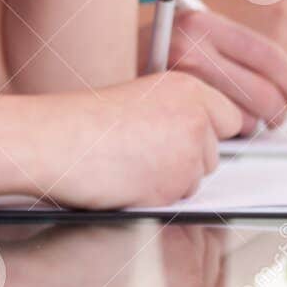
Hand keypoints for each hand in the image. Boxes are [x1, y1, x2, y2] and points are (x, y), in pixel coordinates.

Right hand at [49, 73, 243, 208]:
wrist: (57, 139)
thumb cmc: (84, 121)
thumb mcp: (140, 101)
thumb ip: (175, 114)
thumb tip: (199, 139)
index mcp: (187, 86)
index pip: (229, 117)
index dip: (206, 133)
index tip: (187, 139)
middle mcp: (195, 115)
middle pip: (214, 152)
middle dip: (187, 160)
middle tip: (145, 154)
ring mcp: (189, 151)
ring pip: (197, 178)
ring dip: (172, 180)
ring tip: (132, 165)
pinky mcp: (176, 183)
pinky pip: (178, 200)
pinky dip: (157, 197)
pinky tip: (128, 180)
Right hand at [158, 9, 286, 128]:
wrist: (100, 74)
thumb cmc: (147, 57)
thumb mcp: (188, 33)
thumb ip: (231, 49)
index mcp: (200, 22)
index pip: (268, 54)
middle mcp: (190, 48)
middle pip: (264, 92)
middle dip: (281, 111)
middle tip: (282, 117)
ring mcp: (179, 84)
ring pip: (246, 119)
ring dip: (251, 126)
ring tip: (241, 121)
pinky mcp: (172, 113)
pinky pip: (221, 138)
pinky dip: (225, 139)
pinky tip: (211, 127)